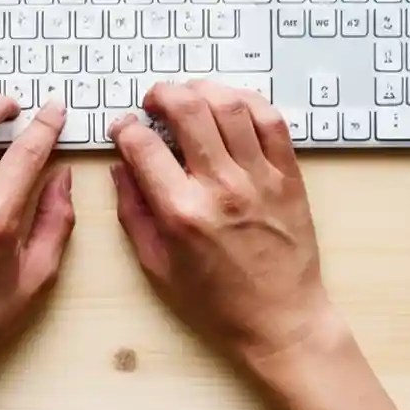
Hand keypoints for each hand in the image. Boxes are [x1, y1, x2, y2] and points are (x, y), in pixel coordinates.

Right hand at [109, 81, 324, 366]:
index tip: (123, 128)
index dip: (125, 128)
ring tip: (190, 97)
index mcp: (182, 212)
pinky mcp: (289, 176)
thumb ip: (133, 212)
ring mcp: (260, 178)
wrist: (281, 320)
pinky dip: (247, 101)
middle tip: (154, 101)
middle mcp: (221, 187)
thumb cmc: (217, 302)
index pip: (143, 145)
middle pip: (188, 109)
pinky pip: (271, 120)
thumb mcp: (157, 265)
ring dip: (202, 89)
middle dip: (162, 94)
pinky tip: (230, 105)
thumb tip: (120, 168)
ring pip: (230, 104)